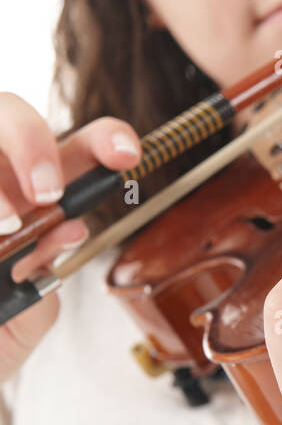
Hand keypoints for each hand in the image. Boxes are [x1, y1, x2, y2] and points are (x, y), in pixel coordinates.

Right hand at [0, 93, 140, 383]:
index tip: (126, 156)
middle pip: (9, 111)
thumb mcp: (26, 312)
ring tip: (4, 228)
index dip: (106, 140)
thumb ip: (44, 272)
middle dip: (34, 143)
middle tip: (46, 194)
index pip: (79, 150)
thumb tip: (67, 230)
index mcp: (36, 198)